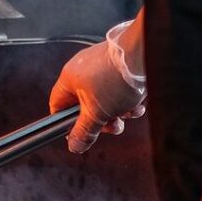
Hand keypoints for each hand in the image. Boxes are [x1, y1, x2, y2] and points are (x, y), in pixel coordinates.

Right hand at [49, 21, 146, 152]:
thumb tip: (74, 146)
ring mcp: (100, 65)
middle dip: (101, 120)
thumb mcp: (97, 113)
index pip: (58, 105)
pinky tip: (138, 103)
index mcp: (69, 78)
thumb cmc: (116, 80)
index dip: (67, 123)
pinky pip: (116, 87)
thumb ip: (84, 131)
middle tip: (114, 126)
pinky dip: (126, 98)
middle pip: (84, 104)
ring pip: (103, 98)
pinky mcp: (117, 64)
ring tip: (131, 113)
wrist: (143, 54)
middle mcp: (81, 69)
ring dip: (117, 111)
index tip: (81, 134)